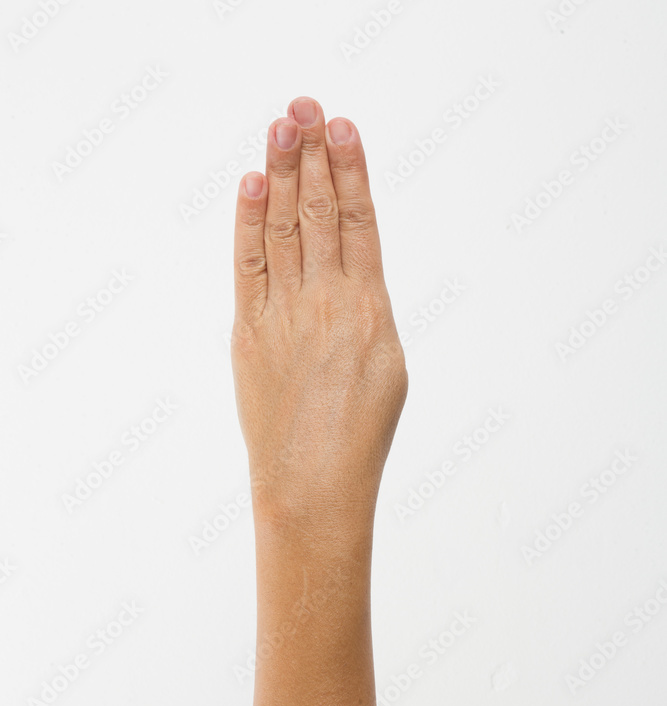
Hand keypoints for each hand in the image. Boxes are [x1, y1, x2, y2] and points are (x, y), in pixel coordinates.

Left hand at [231, 98, 406, 527]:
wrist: (316, 484)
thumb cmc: (358, 436)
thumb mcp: (387, 368)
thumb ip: (368, 312)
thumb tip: (346, 273)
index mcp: (372, 311)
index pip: (361, 223)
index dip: (352, 171)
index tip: (343, 128)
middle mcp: (330, 304)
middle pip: (322, 213)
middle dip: (314, 155)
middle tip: (305, 106)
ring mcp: (288, 315)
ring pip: (288, 228)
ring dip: (284, 172)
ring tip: (283, 125)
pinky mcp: (251, 332)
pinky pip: (250, 264)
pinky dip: (251, 220)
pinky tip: (254, 182)